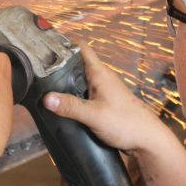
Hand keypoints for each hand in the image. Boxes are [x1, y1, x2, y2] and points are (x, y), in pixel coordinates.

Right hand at [43, 44, 174, 155]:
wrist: (147, 141)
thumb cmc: (125, 123)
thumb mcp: (94, 115)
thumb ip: (70, 106)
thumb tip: (46, 98)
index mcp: (100, 74)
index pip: (81, 49)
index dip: (64, 44)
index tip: (45, 48)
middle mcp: (102, 79)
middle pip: (77, 65)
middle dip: (60, 66)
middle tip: (38, 72)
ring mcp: (103, 92)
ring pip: (80, 82)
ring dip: (66, 85)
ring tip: (45, 88)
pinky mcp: (104, 105)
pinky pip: (85, 96)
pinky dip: (74, 98)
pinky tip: (63, 106)